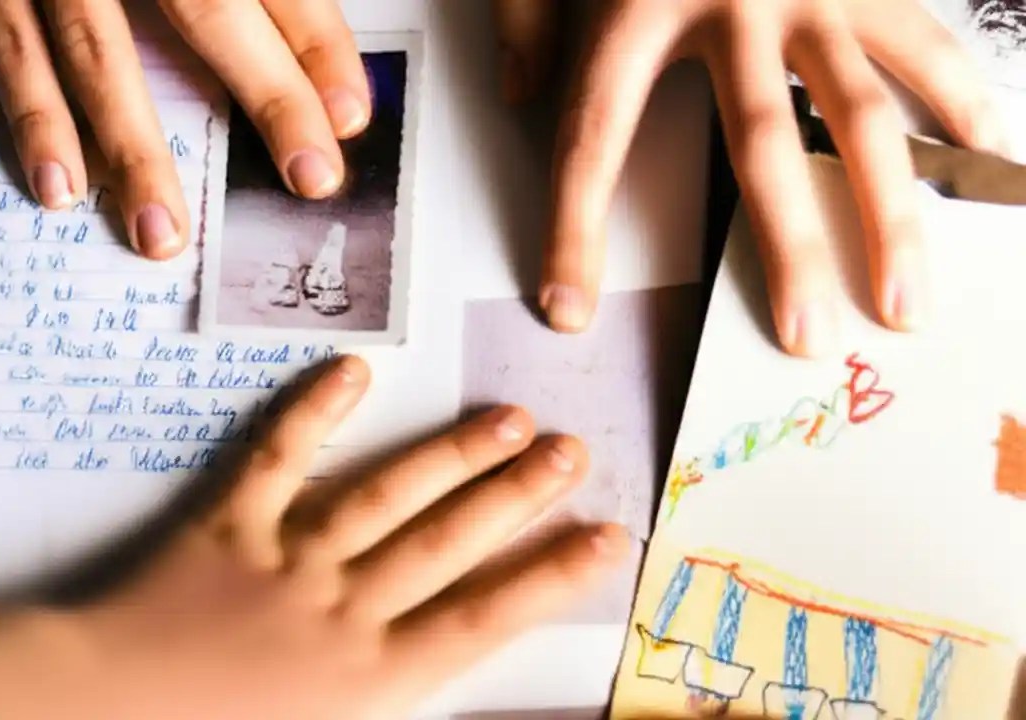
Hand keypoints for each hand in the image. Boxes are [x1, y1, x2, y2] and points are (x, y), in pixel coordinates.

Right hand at [0, 0, 369, 258]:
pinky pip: (8, 50)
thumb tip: (308, 43)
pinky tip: (62, 188)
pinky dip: (35, 121)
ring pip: (97, 49)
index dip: (316, 40)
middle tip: (311, 174)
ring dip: (134, 148)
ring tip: (164, 233)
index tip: (351, 111)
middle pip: (205, 6)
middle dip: (268, 94)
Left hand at [0, 356, 630, 719]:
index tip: (607, 533)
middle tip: (570, 448)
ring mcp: (287, 562)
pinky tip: (355, 371)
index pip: (483, 617)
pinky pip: (277, 458)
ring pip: (385, 498)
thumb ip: (397, 692)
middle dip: (519, 495)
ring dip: (451, 457)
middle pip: (449, 543)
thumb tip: (454, 655)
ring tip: (507, 419)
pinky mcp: (229, 526)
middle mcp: (344, 611)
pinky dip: (314, 411)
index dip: (551, 575)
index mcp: (373, 678)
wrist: (101, 715)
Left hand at [496, 0, 1010, 355]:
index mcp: (633, 2)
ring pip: (859, 111)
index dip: (576, 229)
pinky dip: (955, 96)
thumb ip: (524, 16)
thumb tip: (517, 98)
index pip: (592, 136)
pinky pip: (922, 37)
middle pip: (757, 146)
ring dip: (891, 211)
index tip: (568, 308)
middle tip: (808, 340)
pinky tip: (982, 157)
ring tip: (907, 299)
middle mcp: (729, 1)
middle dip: (786, 251)